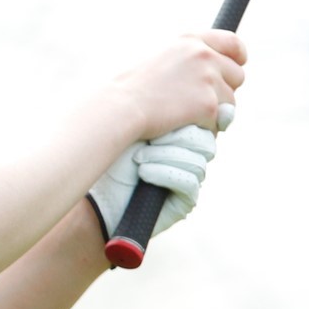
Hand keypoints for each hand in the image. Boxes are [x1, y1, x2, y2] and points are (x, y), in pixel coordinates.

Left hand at [88, 123, 219, 241]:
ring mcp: (188, 179)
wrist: (94, 186)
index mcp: (182, 133)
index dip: (198, 120)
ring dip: (165, 156)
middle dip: (176, 137)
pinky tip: (144, 173)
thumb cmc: (111, 152)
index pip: (206, 123)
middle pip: (205, 142)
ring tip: (138, 159)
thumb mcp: (138, 126)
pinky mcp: (184, 202)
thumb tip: (214, 106)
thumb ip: (167, 113)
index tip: (176, 120)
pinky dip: (165, 174)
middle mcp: (189, 156)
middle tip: (147, 138)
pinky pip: (189, 183)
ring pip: (197, 163)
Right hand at [110, 31, 246, 142]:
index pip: (231, 42)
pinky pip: (219, 121)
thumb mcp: (161, 61)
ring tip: (184, 114)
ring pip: (231, 102)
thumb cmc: (132, 89)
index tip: (239, 63)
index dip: (238, 55)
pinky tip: (182, 124)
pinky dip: (205, 127)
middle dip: (225, 90)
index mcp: (190, 42)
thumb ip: (189, 63)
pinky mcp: (209, 104)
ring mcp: (208, 79)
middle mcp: (203, 55)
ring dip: (215, 112)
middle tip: (200, 101)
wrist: (122, 107)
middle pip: (237, 75)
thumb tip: (218, 81)